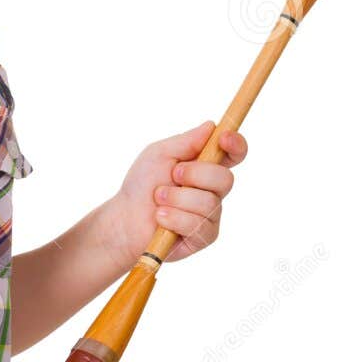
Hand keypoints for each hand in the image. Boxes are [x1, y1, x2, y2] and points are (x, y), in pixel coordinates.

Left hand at [101, 118, 248, 267]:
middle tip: (172, 174)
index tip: (223, 138)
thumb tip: (212, 126)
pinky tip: (161, 218)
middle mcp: (213, 190)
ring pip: (209, 203)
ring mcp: (211, 215)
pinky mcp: (204, 236)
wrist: (125, 219)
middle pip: (225, 179)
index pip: (234, 154)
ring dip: (177, 198)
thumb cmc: (142, 185)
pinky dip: (174, 218)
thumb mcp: (159, 154)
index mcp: (206, 166)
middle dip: (195, 174)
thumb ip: (186, 141)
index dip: (236, 145)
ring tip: (159, 200)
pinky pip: (198, 225)